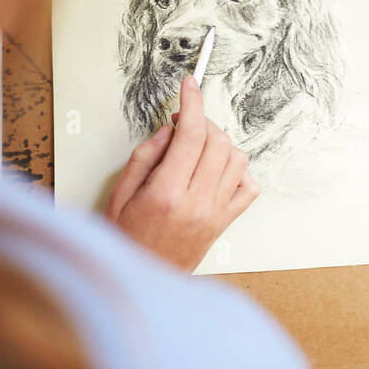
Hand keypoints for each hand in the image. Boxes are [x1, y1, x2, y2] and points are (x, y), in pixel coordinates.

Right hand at [105, 76, 260, 270]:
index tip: (190, 85)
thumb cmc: (124, 241)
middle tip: (184, 125)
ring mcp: (216, 214)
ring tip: (196, 149)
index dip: (193, 103)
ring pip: (237, 159)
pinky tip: (215, 172)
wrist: (142, 283)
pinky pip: (249, 187)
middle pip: (218, 142)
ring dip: (220, 144)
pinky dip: (238, 171)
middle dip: (203, 123)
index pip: (191, 135)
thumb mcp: (120, 195)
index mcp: (166, 193)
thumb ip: (145, 156)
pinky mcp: (226, 223)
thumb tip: (170, 129)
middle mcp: (197, 202)